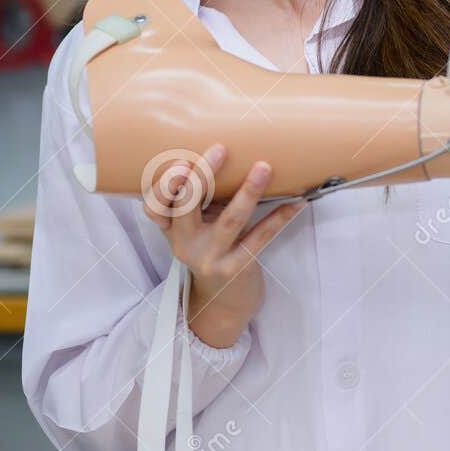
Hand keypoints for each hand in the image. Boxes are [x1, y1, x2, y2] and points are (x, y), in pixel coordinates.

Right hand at [142, 143, 306, 348]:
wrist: (224, 301)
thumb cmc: (211, 249)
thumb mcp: (194, 227)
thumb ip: (197, 199)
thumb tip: (221, 151)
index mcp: (170, 228)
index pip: (153, 206)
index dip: (164, 186)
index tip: (181, 162)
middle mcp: (185, 243)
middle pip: (186, 206)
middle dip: (202, 175)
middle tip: (221, 149)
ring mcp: (210, 257)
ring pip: (229, 220)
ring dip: (248, 191)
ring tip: (264, 168)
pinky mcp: (235, 269)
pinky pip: (259, 239)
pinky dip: (278, 219)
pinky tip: (295, 203)